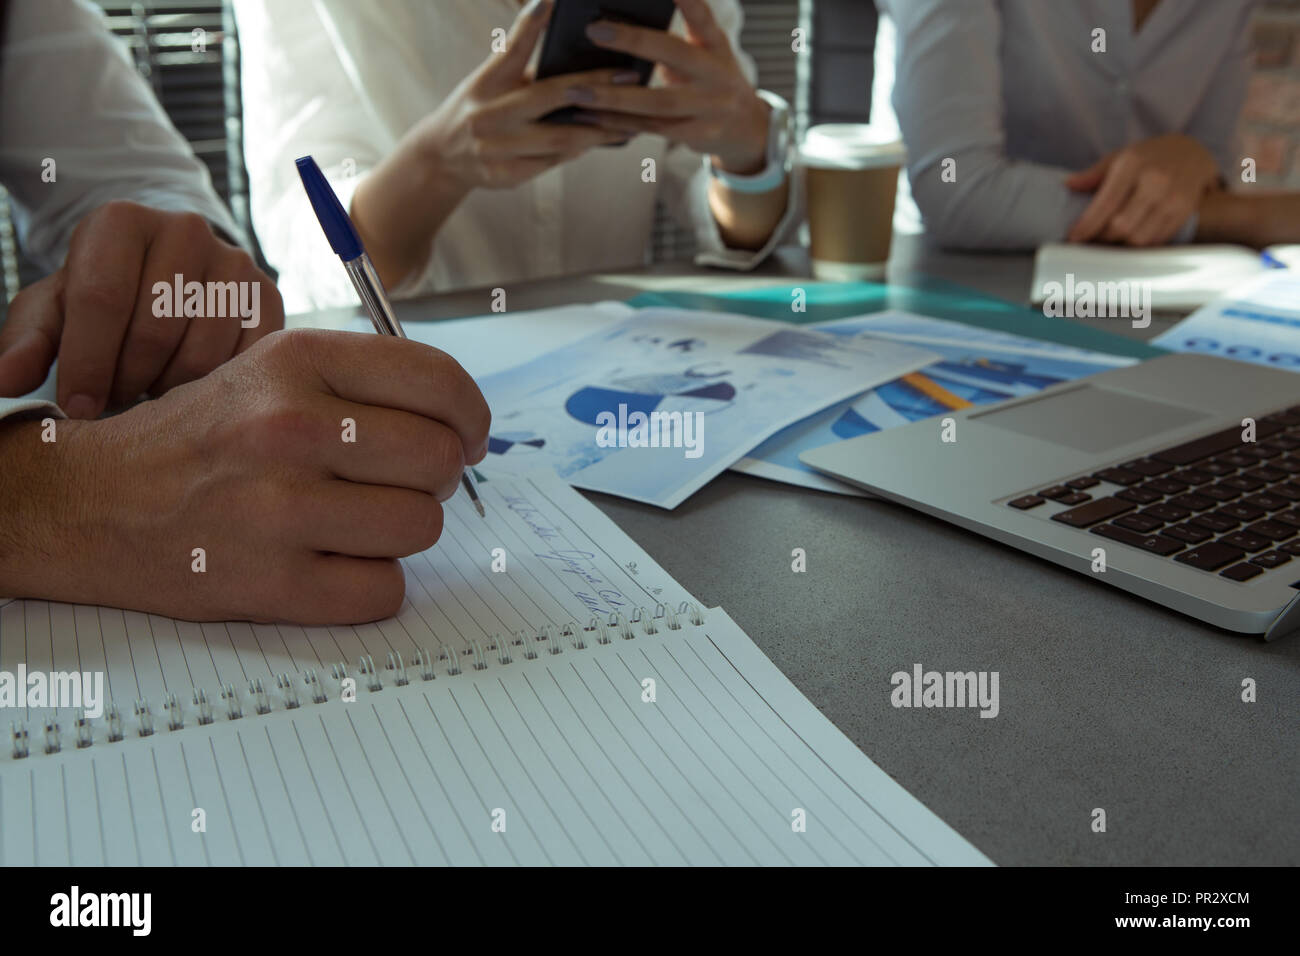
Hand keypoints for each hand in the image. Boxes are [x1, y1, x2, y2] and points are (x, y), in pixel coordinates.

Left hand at [0, 200, 282, 418]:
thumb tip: (5, 381)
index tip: (77, 405)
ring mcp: (235, 262)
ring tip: (150, 388)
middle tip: (117, 398)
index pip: (101, 298)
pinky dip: (214, 388)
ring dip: (169, 389)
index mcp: (121, 221)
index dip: (85, 362)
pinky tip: (190, 385)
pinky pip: (242, 363)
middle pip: (153, 331)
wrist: (170, 275)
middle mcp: (185, 229)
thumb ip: (28, 342)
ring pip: (200, 354)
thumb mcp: (56, 310)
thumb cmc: (105, 297)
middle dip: (127, 380)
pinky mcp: (268, 297)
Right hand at [0, 328, 490, 624]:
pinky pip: (384, 592)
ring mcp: (278, 510)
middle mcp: (289, 428)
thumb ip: (365, 384)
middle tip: (398, 484)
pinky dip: (371, 586)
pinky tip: (332, 565)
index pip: (440, 382)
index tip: (468, 439)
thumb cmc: (201, 438)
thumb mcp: (271, 372)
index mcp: (297, 362)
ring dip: (401, 532)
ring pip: (421, 527)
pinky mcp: (270, 584)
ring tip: (353, 522)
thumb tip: (463, 423)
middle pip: (440, 461)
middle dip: (435, 478)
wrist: (92, 502)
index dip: (471, 418)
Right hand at [351, 0, 634, 285]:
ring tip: (629, 120)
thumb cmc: (479, 108)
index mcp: (484, 82)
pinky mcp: (505, 175)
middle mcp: (486, 114)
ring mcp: (495, 147)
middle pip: (549, 97)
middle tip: (628, 77)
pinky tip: (600, 142)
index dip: (532, 23)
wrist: (441, 157)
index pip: (511, 48)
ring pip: (560, 138)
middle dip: (594, 87)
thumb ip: (523, 69)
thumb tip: (577, 59)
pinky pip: (553, 162)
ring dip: (599, 129)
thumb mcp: (490, 81)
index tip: (554, 1)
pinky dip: (578, 151)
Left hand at [576, 0, 771, 173]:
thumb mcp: (705, 51)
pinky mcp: (698, 134)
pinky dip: (618, 123)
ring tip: (576, 91)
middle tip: (594, 30)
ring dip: (613, 97)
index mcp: (716, 44)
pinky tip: (589, 117)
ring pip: (658, 101)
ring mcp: (711, 107)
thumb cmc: (710, 79)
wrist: (746, 128)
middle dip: (634, 41)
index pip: (701, 17)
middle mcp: (717, 73)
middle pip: (675, 54)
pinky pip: (652, 128)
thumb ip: (673, 39)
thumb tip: (614, 26)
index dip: (686, 0)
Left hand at [1065, 134, 1219, 245]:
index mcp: (1134, 165)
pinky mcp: (1184, 213)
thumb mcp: (1120, 157)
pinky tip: (1129, 239)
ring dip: (1120, 244)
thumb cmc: (1148, 157)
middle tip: (1091, 239)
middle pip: (1121, 226)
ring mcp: (1173, 199)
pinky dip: (1139, 245)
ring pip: (1139, 238)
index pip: (1106, 203)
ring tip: (1109, 239)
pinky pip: (1156, 241)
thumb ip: (1093, 174)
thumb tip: (1068, 185)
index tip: (1073, 237)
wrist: (1193, 153)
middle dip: (1101, 237)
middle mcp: (1156, 181)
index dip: (1087, 225)